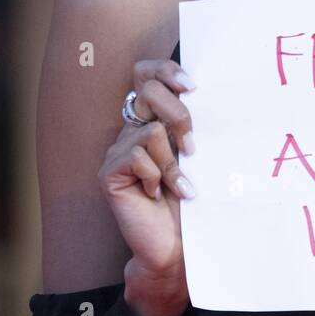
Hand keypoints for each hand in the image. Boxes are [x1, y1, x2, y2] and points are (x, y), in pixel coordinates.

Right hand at [97, 58, 196, 310]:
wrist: (178, 245)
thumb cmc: (194, 201)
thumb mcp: (200, 156)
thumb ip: (195, 125)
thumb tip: (205, 91)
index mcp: (153, 119)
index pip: (146, 74)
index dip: (165, 70)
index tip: (193, 85)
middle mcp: (132, 130)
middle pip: (147, 90)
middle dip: (179, 115)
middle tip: (193, 149)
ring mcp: (117, 151)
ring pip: (150, 130)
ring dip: (172, 163)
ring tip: (179, 188)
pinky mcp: (109, 173)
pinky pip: (136, 156)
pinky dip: (157, 177)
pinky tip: (158, 195)